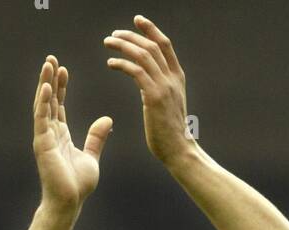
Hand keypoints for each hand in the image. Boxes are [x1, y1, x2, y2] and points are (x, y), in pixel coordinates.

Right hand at [33, 55, 112, 208]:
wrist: (69, 203)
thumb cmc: (77, 185)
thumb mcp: (91, 156)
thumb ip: (96, 137)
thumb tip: (107, 120)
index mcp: (60, 134)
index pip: (59, 105)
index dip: (61, 87)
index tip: (63, 69)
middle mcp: (50, 133)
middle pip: (49, 100)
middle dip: (50, 79)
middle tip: (51, 58)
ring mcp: (44, 137)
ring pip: (43, 104)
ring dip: (44, 83)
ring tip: (47, 64)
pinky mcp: (42, 144)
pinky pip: (41, 118)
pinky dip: (43, 102)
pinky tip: (45, 86)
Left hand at [103, 16, 192, 166]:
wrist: (179, 151)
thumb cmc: (171, 134)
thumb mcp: (168, 106)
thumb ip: (158, 90)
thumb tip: (143, 84)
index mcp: (178, 78)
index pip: (165, 45)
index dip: (151, 29)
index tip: (137, 20)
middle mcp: (172, 78)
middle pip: (151, 46)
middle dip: (131, 36)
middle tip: (113, 35)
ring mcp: (164, 87)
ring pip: (143, 55)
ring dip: (123, 46)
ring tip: (108, 43)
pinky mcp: (154, 97)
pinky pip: (136, 71)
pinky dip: (122, 64)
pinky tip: (111, 64)